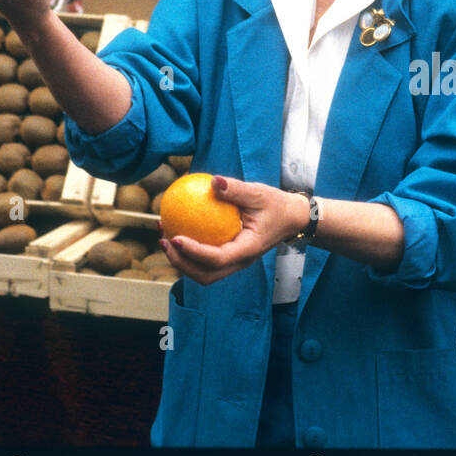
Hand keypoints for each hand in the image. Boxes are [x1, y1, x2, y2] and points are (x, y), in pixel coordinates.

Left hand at [159, 176, 304, 285]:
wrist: (291, 218)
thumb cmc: (275, 204)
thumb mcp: (259, 193)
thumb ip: (236, 189)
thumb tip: (213, 181)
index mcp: (247, 250)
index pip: (217, 258)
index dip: (194, 252)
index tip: (175, 237)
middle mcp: (240, 262)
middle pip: (205, 275)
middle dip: (181, 262)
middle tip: (164, 240)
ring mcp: (234, 262)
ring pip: (203, 272)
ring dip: (182, 260)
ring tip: (164, 237)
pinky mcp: (229, 256)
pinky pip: (206, 260)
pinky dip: (189, 251)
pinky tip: (176, 229)